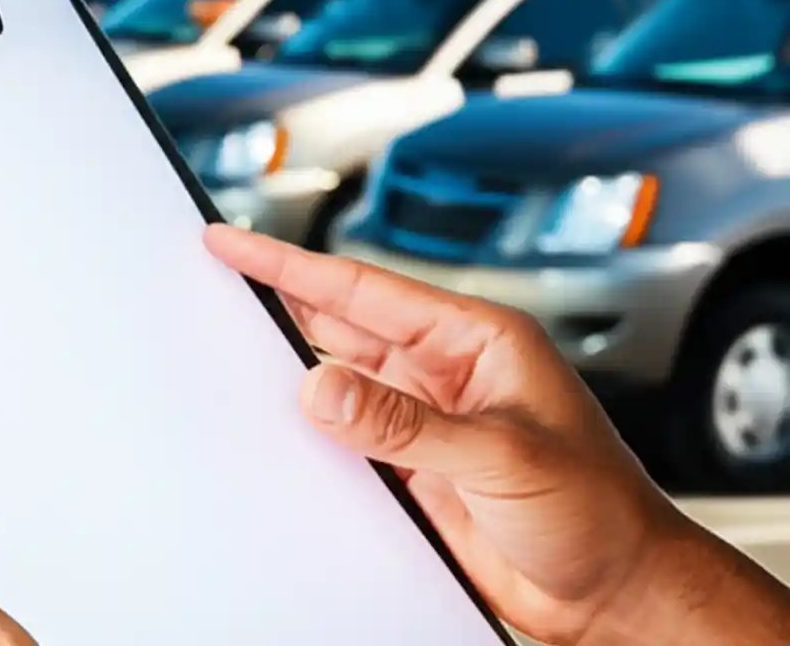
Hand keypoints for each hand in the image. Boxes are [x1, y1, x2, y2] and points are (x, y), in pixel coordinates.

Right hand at [204, 224, 789, 645]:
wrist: (612, 588)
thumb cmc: (597, 509)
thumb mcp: (502, 456)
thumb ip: (406, 424)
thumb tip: (322, 387)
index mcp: (476, 340)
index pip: (364, 290)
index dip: (290, 264)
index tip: (233, 242)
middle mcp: (445, 373)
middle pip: (342, 325)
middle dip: (280, 302)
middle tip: (217, 280)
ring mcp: (425, 421)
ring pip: (339, 382)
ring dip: (292, 372)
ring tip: (234, 352)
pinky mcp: (413, 469)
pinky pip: (345, 439)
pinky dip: (310, 433)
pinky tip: (282, 429)